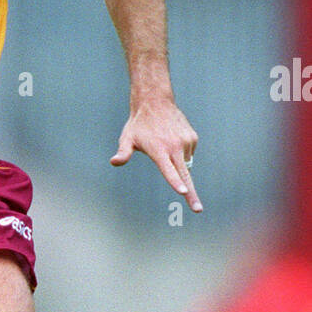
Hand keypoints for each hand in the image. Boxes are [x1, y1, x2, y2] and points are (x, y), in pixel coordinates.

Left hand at [111, 95, 201, 211]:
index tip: (183, 192)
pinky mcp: (193, 138)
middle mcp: (175, 147)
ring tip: (164, 143)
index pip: (168, 170)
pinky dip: (181, 153)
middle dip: (191, 194)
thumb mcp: (127, 138)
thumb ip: (123, 152)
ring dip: (177, 162)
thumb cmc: (138, 124)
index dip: (175, 182)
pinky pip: (189, 154)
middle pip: (185, 175)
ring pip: (185, 164)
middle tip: (197, 210)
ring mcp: (186, 142)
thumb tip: (114, 162)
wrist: (156, 101)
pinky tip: (171, 139)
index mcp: (159, 150)